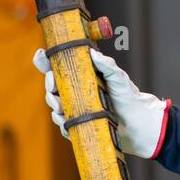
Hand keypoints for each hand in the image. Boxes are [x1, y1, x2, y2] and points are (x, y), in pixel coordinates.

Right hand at [31, 47, 168, 158]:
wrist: (139, 124)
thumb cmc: (129, 98)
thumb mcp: (119, 78)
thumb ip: (107, 65)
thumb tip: (93, 54)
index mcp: (83, 76)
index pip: (58, 66)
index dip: (45, 61)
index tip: (40, 55)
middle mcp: (76, 91)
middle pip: (52, 86)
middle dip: (49, 85)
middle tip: (54, 88)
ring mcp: (76, 108)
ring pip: (54, 105)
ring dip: (53, 105)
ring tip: (61, 108)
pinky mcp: (79, 125)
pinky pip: (64, 124)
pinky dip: (62, 123)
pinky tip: (67, 122)